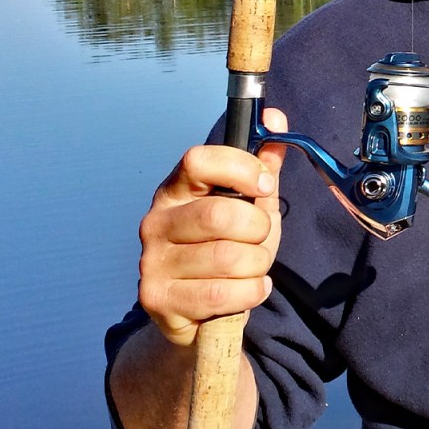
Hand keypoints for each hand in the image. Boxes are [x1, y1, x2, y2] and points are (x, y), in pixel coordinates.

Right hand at [136, 108, 288, 345]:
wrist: (204, 310)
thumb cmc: (230, 247)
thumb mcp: (252, 204)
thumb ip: (263, 166)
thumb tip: (276, 118)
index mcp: (177, 190)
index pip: (198, 159)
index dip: (241, 168)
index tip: (265, 185)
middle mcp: (155, 221)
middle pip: (220, 214)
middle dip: (258, 229)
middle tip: (259, 238)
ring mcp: (151, 261)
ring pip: (230, 257)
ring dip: (257, 265)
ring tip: (252, 268)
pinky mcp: (156, 298)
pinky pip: (224, 293)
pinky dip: (251, 292)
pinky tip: (248, 290)